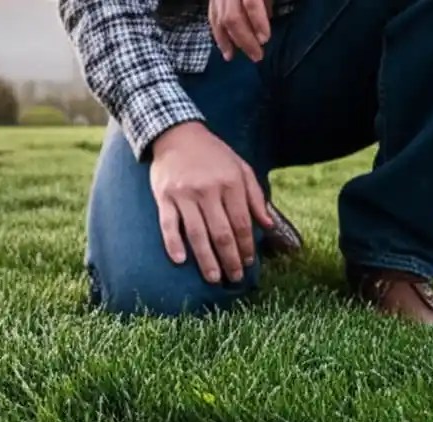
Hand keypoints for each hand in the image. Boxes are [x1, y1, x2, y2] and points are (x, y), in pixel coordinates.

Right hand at [150, 122, 272, 283]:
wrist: (176, 134)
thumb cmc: (212, 154)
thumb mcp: (240, 167)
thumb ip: (255, 196)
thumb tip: (268, 224)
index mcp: (230, 183)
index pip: (242, 223)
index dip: (247, 246)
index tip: (249, 262)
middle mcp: (208, 190)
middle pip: (222, 234)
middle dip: (230, 260)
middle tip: (234, 278)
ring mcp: (184, 194)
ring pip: (198, 234)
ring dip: (207, 260)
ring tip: (214, 278)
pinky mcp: (164, 197)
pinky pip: (169, 224)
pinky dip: (174, 243)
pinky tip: (181, 261)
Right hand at [209, 0, 272, 61]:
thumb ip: (266, 4)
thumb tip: (261, 30)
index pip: (251, 4)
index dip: (258, 23)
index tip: (265, 40)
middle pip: (231, 17)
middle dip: (244, 40)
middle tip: (256, 56)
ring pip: (218, 20)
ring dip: (227, 42)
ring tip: (234, 57)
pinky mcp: (211, 0)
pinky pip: (212, 18)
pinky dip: (218, 35)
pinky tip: (224, 49)